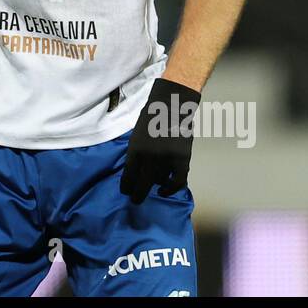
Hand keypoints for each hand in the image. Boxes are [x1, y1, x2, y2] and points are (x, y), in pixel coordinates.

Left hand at [120, 77, 200, 203]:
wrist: (171, 106)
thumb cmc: (150, 118)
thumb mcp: (135, 136)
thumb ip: (135, 155)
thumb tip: (134, 174)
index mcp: (134, 151)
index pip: (127, 178)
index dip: (126, 188)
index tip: (126, 191)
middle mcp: (149, 159)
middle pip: (141, 186)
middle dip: (137, 196)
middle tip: (135, 201)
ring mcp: (166, 160)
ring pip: (159, 183)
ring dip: (155, 186)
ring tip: (154, 186)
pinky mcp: (181, 160)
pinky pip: (177, 182)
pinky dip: (171, 189)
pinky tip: (166, 190)